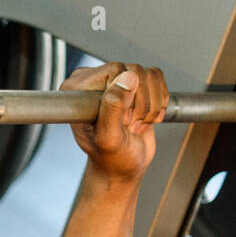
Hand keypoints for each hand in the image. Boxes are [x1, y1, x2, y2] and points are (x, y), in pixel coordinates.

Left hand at [61, 62, 168, 184]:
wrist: (124, 165)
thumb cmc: (110, 158)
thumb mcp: (108, 138)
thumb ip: (112, 108)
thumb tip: (127, 77)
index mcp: (76, 89)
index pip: (115, 71)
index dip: (125, 97)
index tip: (120, 120)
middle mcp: (92, 80)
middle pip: (135, 71)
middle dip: (140, 103)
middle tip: (128, 124)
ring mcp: (114, 80)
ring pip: (149, 75)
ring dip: (150, 105)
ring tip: (135, 123)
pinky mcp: (134, 83)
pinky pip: (157, 77)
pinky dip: (159, 101)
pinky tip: (146, 117)